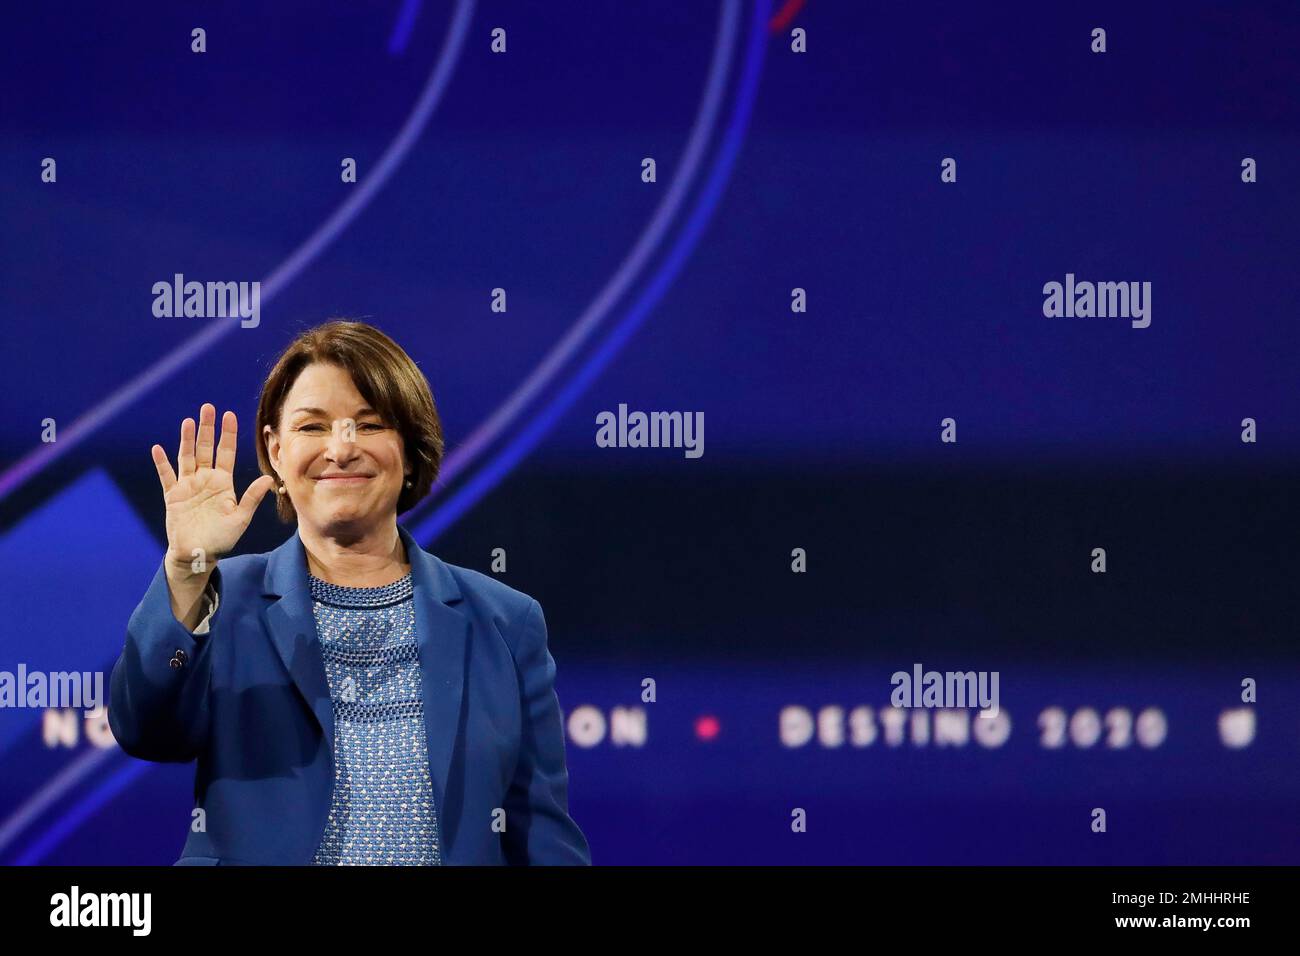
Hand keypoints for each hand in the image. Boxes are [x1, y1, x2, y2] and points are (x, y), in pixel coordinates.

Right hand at [152, 403, 275, 575]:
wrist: (198, 554)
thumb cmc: (222, 539)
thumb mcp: (240, 518)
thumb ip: (251, 498)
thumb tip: (269, 479)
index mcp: (223, 483)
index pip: (226, 453)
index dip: (227, 434)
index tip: (229, 415)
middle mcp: (206, 480)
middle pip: (206, 449)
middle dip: (207, 428)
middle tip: (208, 407)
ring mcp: (188, 486)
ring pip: (187, 457)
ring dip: (187, 439)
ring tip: (188, 421)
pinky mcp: (173, 496)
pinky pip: (166, 476)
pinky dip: (162, 463)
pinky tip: (157, 449)